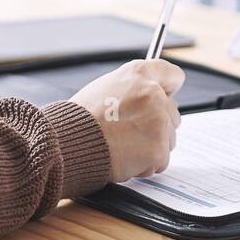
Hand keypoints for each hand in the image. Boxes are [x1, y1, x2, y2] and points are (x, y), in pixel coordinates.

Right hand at [70, 59, 184, 181]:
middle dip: (157, 126)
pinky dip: (145, 165)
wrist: (66, 144)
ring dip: (151, 146)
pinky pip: (160, 161)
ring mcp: (158, 121)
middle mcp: (153, 93)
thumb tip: (153, 96)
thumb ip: (133, 89)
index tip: (166, 96)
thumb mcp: (105, 87)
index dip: (168, 89)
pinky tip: (125, 158)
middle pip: (173, 113)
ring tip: (123, 145)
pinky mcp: (157, 149)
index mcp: (139, 74)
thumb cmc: (79, 120)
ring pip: (169, 139)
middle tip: (129, 132)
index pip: (173, 75)